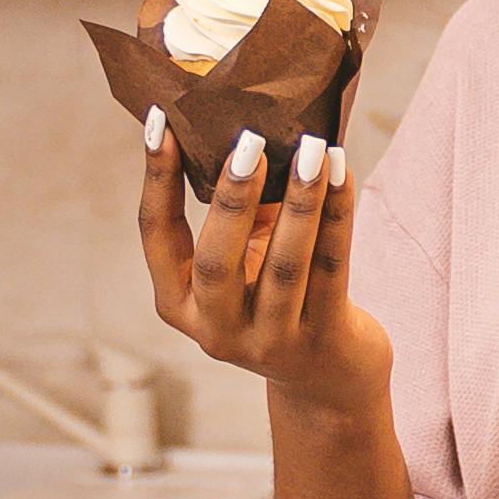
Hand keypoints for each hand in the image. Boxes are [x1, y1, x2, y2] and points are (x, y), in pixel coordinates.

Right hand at [140, 119, 391, 423]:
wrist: (328, 377)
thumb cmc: (277, 292)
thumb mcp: (243, 257)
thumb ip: (236, 208)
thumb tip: (241, 122)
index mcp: (178, 302)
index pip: (157, 235)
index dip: (157, 179)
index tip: (161, 121)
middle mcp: (215, 329)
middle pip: (217, 261)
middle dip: (233, 198)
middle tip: (249, 140)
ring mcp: (269, 342)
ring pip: (284, 267)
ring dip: (299, 202)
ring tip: (312, 148)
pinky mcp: (321, 341)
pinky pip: (331, 270)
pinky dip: (337, 217)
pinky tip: (342, 173)